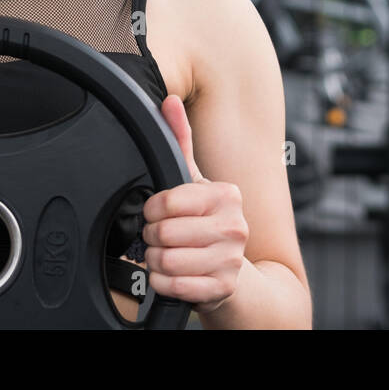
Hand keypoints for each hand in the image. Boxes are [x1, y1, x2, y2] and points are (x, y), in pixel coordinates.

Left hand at [142, 95, 248, 313]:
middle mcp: (235, 226)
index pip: (166, 201)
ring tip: (167, 256)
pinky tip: (173, 275)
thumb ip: (181, 141)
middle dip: (151, 238)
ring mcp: (231, 260)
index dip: (152, 210)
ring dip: (155, 262)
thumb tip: (169, 101)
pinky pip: (172, 286)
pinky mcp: (222, 288)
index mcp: (227, 195)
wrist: (236, 277)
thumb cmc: (210, 226)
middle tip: (160, 237)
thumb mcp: (197, 183)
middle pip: (162, 233)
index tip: (158, 214)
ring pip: (164, 261)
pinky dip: (163, 283)